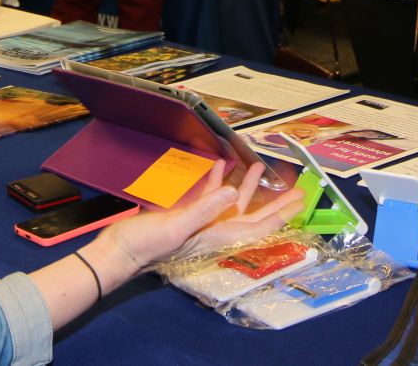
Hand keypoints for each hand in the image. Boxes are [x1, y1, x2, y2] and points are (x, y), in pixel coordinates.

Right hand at [100, 161, 305, 268]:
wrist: (118, 251)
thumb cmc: (146, 244)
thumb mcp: (177, 225)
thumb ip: (205, 208)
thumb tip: (233, 193)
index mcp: (218, 236)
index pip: (258, 226)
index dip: (281, 214)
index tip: (299, 201)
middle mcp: (214, 231)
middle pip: (252, 215)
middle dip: (274, 202)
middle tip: (295, 188)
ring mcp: (201, 223)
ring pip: (232, 203)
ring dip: (248, 187)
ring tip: (259, 166)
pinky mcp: (185, 215)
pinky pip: (209, 197)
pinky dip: (217, 182)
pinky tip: (221, 166)